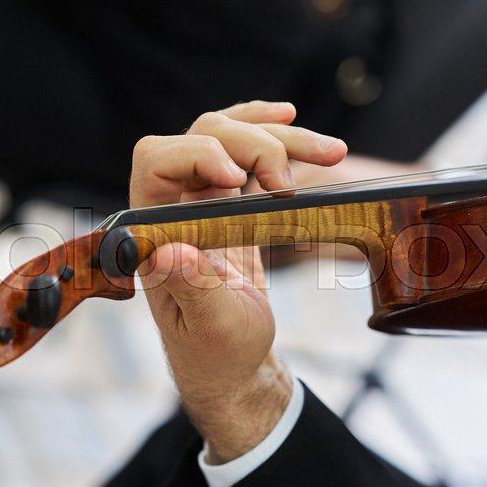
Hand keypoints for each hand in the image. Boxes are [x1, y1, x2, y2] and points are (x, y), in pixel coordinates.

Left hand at [129, 101, 346, 462]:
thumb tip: (171, 251)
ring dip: (279, 137)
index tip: (238, 179)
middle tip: (290, 187)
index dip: (196, 154)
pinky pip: (246, 152)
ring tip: (332, 151)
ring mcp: (202, 201)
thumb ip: (193, 290)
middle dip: (254, 144)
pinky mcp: (228, 204)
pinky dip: (272, 134)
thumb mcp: (211, 328)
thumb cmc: (218, 353)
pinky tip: (293, 124)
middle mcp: (172, 207)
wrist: (235, 363)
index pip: (156, 160)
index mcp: (154, 232)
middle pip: (203, 135)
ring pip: (231, 136)